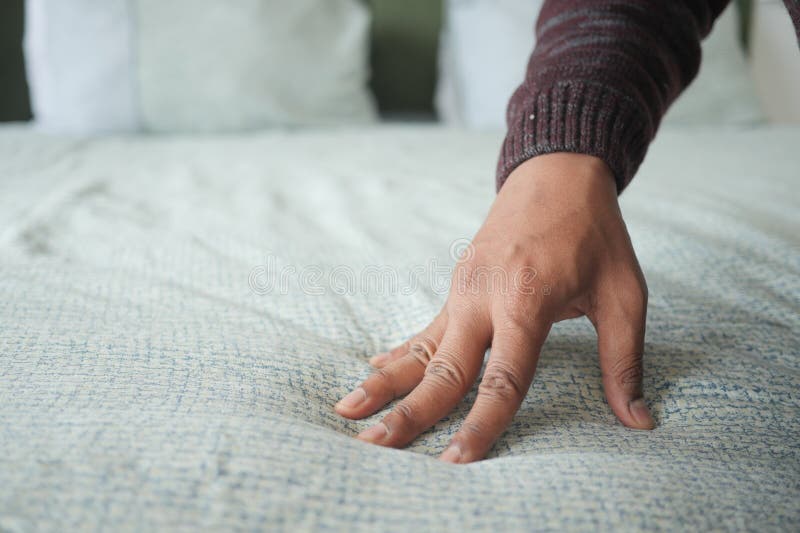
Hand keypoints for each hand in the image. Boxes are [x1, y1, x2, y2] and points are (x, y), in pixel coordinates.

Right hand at [334, 153, 654, 462]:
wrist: (556, 173)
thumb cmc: (595, 233)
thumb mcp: (624, 293)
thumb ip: (624, 360)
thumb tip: (638, 420)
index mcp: (527, 300)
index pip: (502, 378)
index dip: (480, 424)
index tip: (456, 461)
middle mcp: (484, 297)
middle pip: (443, 369)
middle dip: (408, 412)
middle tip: (375, 447)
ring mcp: (463, 289)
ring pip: (421, 349)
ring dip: (384, 383)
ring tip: (347, 410)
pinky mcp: (457, 285)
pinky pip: (424, 329)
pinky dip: (398, 353)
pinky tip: (372, 370)